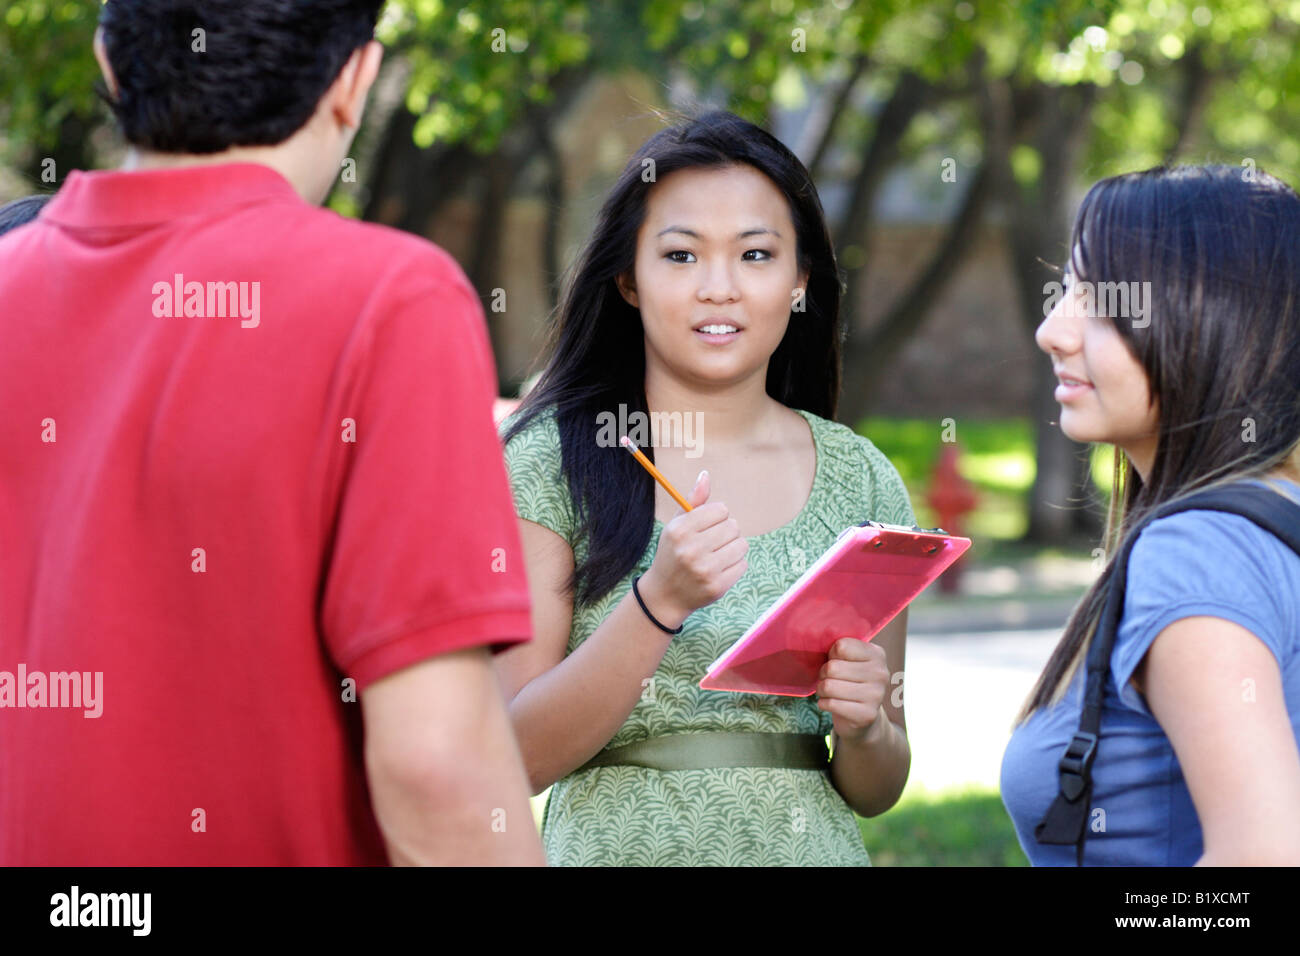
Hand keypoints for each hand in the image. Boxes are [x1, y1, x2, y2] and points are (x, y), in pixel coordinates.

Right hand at [642, 469, 747, 623]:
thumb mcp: (676, 525)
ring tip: (717, 555)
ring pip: (741, 545)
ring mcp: (705, 570)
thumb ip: (693, 501)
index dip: (717, 516)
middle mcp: (691, 549)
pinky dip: (735, 565)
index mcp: (680, 530)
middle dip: (726, 532)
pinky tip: (719, 569)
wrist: (666, 594)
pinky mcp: (717, 586)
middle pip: (733, 526)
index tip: (707, 526)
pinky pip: (742, 565)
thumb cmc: (673, 553)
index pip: (721, 510)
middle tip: (713, 542)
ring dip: (733, 548)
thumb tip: (705, 474)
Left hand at [816, 637, 888, 742]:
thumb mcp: (849, 660)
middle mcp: (880, 673)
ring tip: (828, 692)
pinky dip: (823, 704)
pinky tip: (830, 704)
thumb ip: (839, 647)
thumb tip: (816, 632)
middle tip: (828, 679)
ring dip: (821, 690)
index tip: (835, 660)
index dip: (831, 654)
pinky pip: (831, 704)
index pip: (841, 646)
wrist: (862, 717)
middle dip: (823, 674)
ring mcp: (876, 695)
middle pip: (833, 667)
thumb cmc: (849, 681)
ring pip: (829, 686)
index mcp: (877, 654)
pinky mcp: (867, 715)